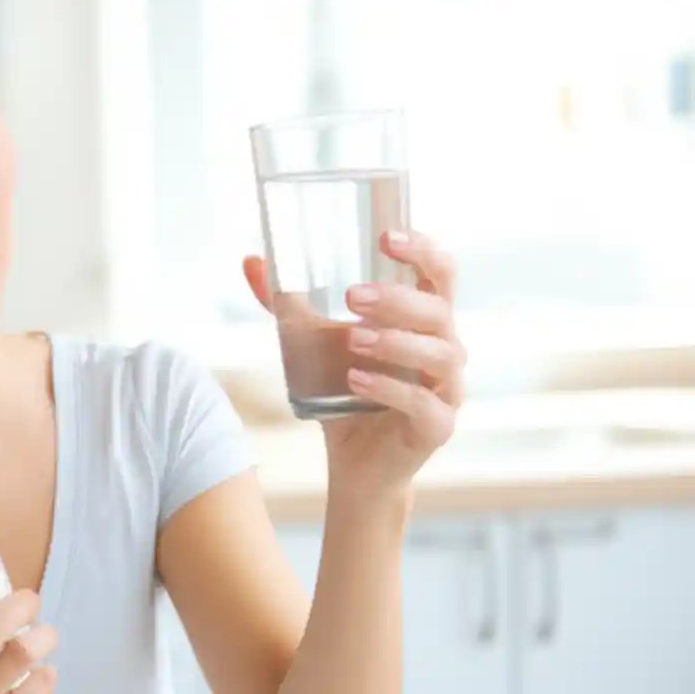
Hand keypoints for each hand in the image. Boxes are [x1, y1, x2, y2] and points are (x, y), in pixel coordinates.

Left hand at [243, 230, 466, 501]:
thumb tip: (252, 261)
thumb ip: (289, 305)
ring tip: (352, 338)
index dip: (422, 250)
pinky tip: (355, 379)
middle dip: (397, 299)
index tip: (386, 236)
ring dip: (396, 342)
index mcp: (423, 321)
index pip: (440, 274)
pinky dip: (389, 388)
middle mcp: (444, 349)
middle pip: (440, 311)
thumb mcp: (312, 343)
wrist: (354, 463)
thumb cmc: (346, 391)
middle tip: (350, 296)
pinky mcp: (437, 427)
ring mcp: (447, 390)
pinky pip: (424, 404)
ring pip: (440, 355)